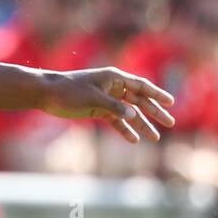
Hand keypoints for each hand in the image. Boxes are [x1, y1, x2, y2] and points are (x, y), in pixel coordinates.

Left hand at [39, 67, 174, 142]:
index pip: (141, 86)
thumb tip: (134, 116)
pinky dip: (124, 129)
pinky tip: (134, 139)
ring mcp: (106, 99)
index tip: (171, 102)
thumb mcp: (93, 98)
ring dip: (141, 124)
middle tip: (170, 123)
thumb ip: (114, 107)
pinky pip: (115, 120)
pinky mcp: (97, 110)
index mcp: (114, 78)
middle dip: (154, 112)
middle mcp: (113, 87)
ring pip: (128, 113)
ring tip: (155, 137)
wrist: (46, 93)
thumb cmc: (69, 91)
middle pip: (139, 101)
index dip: (157, 94)